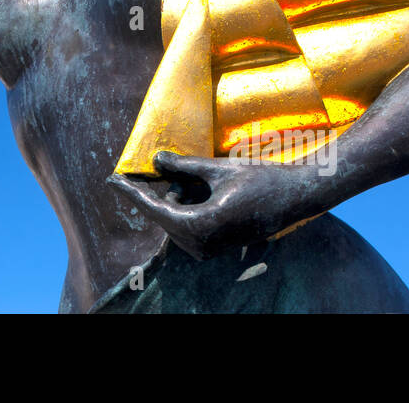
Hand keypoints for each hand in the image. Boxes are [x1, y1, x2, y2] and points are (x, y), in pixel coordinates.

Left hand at [108, 151, 320, 260]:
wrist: (296, 198)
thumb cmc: (260, 179)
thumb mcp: (218, 169)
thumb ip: (184, 166)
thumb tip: (155, 159)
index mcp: (200, 226)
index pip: (154, 209)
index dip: (131, 192)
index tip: (112, 180)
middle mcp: (201, 244)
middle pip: (164, 213)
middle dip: (164, 190)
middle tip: (172, 167)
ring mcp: (208, 250)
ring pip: (176, 219)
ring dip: (181, 197)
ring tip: (206, 181)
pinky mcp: (215, 247)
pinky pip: (188, 225)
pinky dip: (189, 206)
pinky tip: (205, 190)